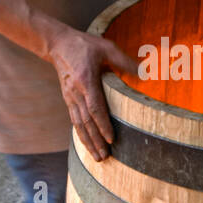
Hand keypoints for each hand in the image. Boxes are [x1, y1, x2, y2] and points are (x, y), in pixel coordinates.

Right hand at [46, 26, 138, 161]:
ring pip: (79, 125)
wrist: (57, 44)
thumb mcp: (106, 47)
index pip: (95, 107)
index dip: (103, 124)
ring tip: (97, 158)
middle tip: (105, 157)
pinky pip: (74, 120)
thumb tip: (144, 73)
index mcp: (86, 80)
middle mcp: (76, 92)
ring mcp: (70, 97)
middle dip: (96, 141)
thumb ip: (124, 61)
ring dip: (88, 142)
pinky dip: (81, 134)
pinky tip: (88, 144)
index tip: (111, 138)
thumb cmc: (84, 45)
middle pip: (86, 122)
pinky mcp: (68, 99)